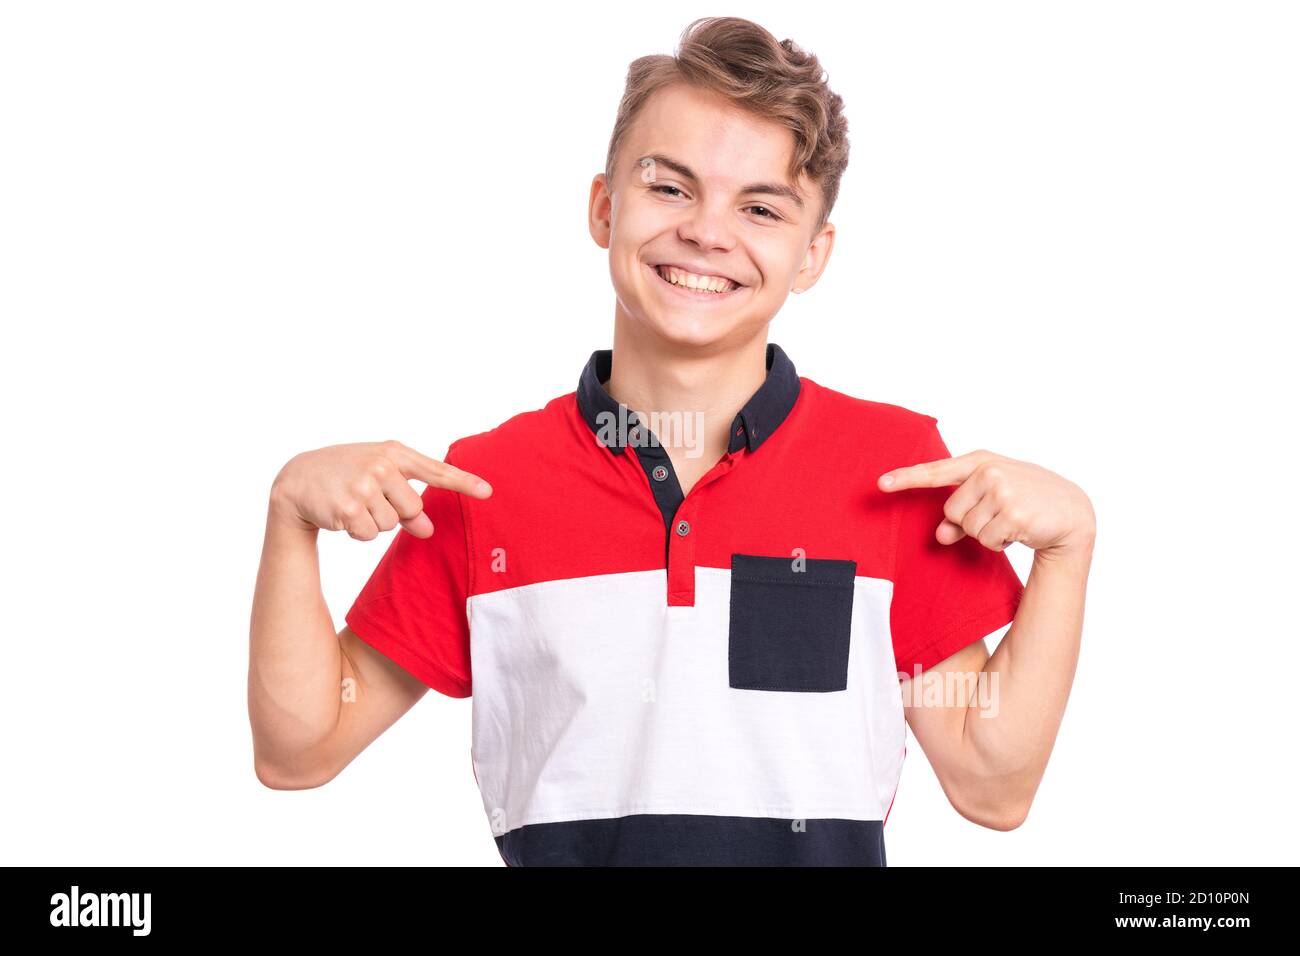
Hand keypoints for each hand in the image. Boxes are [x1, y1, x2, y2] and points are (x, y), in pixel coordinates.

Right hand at [270, 440, 491, 539]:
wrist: (297, 479)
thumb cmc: (346, 476)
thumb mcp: (378, 480)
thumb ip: (408, 502)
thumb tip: (429, 530)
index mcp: (394, 453)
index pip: (436, 470)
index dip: (464, 482)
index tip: (488, 492)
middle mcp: (382, 465)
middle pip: (414, 508)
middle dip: (395, 512)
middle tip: (368, 498)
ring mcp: (364, 485)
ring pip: (392, 525)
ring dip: (374, 523)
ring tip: (352, 503)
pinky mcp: (349, 508)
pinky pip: (371, 535)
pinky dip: (358, 532)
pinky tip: (341, 514)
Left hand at [877, 449, 1094, 557]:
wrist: (1072, 511)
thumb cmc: (1026, 501)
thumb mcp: (992, 501)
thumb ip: (961, 515)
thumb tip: (940, 535)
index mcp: (981, 461)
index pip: (937, 471)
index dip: (906, 478)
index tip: (880, 483)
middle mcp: (990, 471)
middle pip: (951, 511)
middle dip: (971, 521)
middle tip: (1000, 514)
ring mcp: (1002, 491)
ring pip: (968, 528)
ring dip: (987, 534)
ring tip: (1012, 521)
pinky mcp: (1013, 514)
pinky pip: (986, 540)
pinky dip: (1000, 542)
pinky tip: (1020, 531)